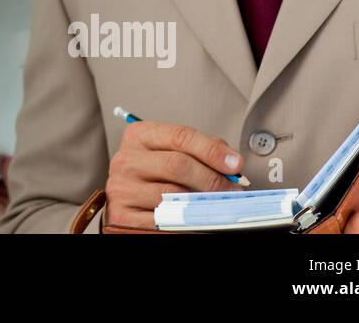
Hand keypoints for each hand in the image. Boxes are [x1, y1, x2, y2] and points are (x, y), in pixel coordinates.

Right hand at [105, 121, 243, 229]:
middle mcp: (126, 160)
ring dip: (202, 203)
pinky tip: (197, 219)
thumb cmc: (153, 175)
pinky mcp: (123, 216)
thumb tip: (230, 160)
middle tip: (231, 189)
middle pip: (177, 164)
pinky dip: (187, 222)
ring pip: (173, 195)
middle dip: (211, 178)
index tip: (235, 163)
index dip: (212, 150)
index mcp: (139, 136)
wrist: (126, 200)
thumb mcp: (169, 152)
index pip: (180, 136)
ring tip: (217, 205)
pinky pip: (164, 221)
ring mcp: (122, 189)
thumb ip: (198, 150)